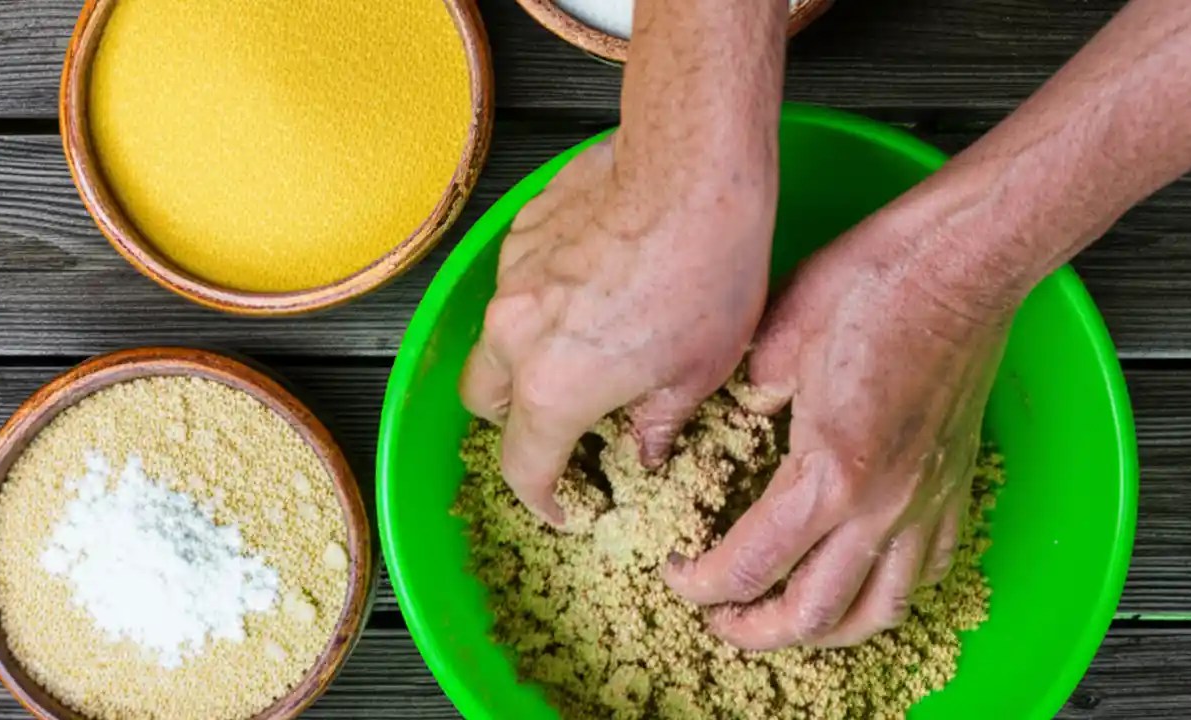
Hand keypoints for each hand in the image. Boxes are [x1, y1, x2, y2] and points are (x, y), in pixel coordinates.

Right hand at [460, 137, 776, 522]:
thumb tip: (646, 450)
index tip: (566, 507)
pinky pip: (515, 283)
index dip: (544, 500)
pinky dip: (541, 301)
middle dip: (514, 424)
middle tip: (563, 425)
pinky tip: (594, 286)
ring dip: (525, 357)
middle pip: (483, 402)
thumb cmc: (706, 271)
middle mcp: (514, 336)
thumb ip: (657, 426)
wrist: (695, 170)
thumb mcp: (698, 375)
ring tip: (584, 347)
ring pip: (494, 338)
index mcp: (555, 389)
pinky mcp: (521, 232)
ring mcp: (511, 279)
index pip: (524, 468)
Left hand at [664, 203, 1011, 648]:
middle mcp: (885, 505)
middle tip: (719, 618)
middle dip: (755, 630)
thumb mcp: (772, 339)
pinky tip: (863, 580)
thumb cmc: (873, 284)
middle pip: (814, 613)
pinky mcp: (956, 482)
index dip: (702, 584)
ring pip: (881, 610)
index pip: (751, 565)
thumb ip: (742, 400)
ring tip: (787, 622)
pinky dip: (889, 593)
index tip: (677, 574)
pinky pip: (930, 569)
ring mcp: (929, 500)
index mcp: (830, 475)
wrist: (961, 258)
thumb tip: (728, 424)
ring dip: (826, 631)